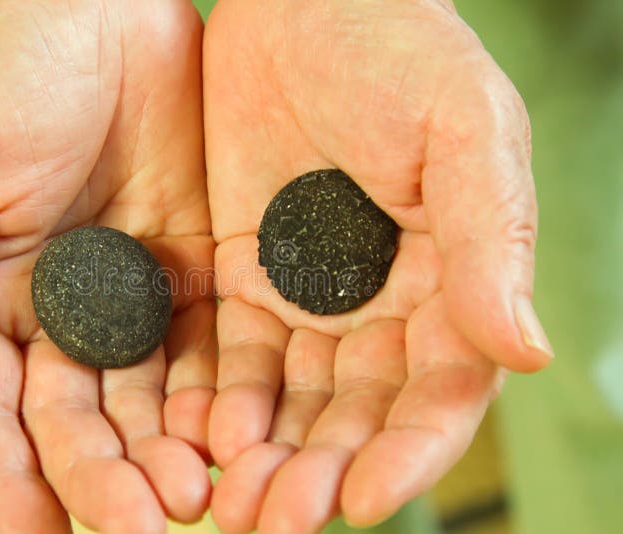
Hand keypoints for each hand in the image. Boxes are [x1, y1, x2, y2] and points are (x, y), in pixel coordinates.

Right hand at [0, 1, 214, 531]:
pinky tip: (238, 435)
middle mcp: (61, 323)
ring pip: (149, 403)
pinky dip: (221, 398)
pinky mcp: (198, 281)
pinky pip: (211, 351)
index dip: (7, 479)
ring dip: (169, 455)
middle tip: (145, 525)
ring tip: (195, 497)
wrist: (106, 15)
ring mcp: (134, 306)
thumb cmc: (6, 76)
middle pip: (78, 425)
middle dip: (106, 479)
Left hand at [203, 0, 552, 531]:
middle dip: (319, 473)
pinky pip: (226, 355)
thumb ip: (494, 239)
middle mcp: (378, 306)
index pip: (437, 393)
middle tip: (274, 521)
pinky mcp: (240, 277)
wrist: (303, 5)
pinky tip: (194, 434)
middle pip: (354, 416)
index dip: (406, 453)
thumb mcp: (464, 129)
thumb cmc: (399, 50)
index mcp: (448, 284)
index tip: (360, 502)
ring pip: (288, 402)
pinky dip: (213, 400)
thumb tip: (527, 350)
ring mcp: (306, 297)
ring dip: (262, 456)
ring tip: (228, 503)